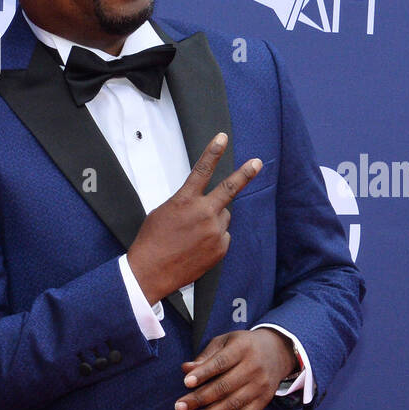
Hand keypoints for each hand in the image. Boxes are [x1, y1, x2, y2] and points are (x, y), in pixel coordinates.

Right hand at [127, 134, 260, 303]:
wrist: (151, 272)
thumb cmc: (153, 241)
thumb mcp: (164, 212)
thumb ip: (187, 203)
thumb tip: (203, 203)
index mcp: (185, 200)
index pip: (202, 170)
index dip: (213, 151)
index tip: (222, 137)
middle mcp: (203, 213)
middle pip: (229, 188)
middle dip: (246, 174)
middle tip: (257, 163)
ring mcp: (214, 231)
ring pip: (223, 216)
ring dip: (214, 220)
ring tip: (194, 234)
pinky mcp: (220, 248)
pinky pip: (223, 236)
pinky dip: (214, 238)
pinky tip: (198, 246)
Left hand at [175, 330, 296, 409]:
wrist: (277, 351)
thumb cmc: (243, 346)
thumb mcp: (225, 342)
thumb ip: (206, 356)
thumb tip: (186, 369)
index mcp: (242, 348)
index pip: (221, 362)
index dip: (204, 373)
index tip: (186, 383)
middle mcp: (254, 367)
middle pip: (225, 386)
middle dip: (199, 399)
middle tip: (179, 408)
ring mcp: (260, 385)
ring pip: (233, 404)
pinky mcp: (264, 400)